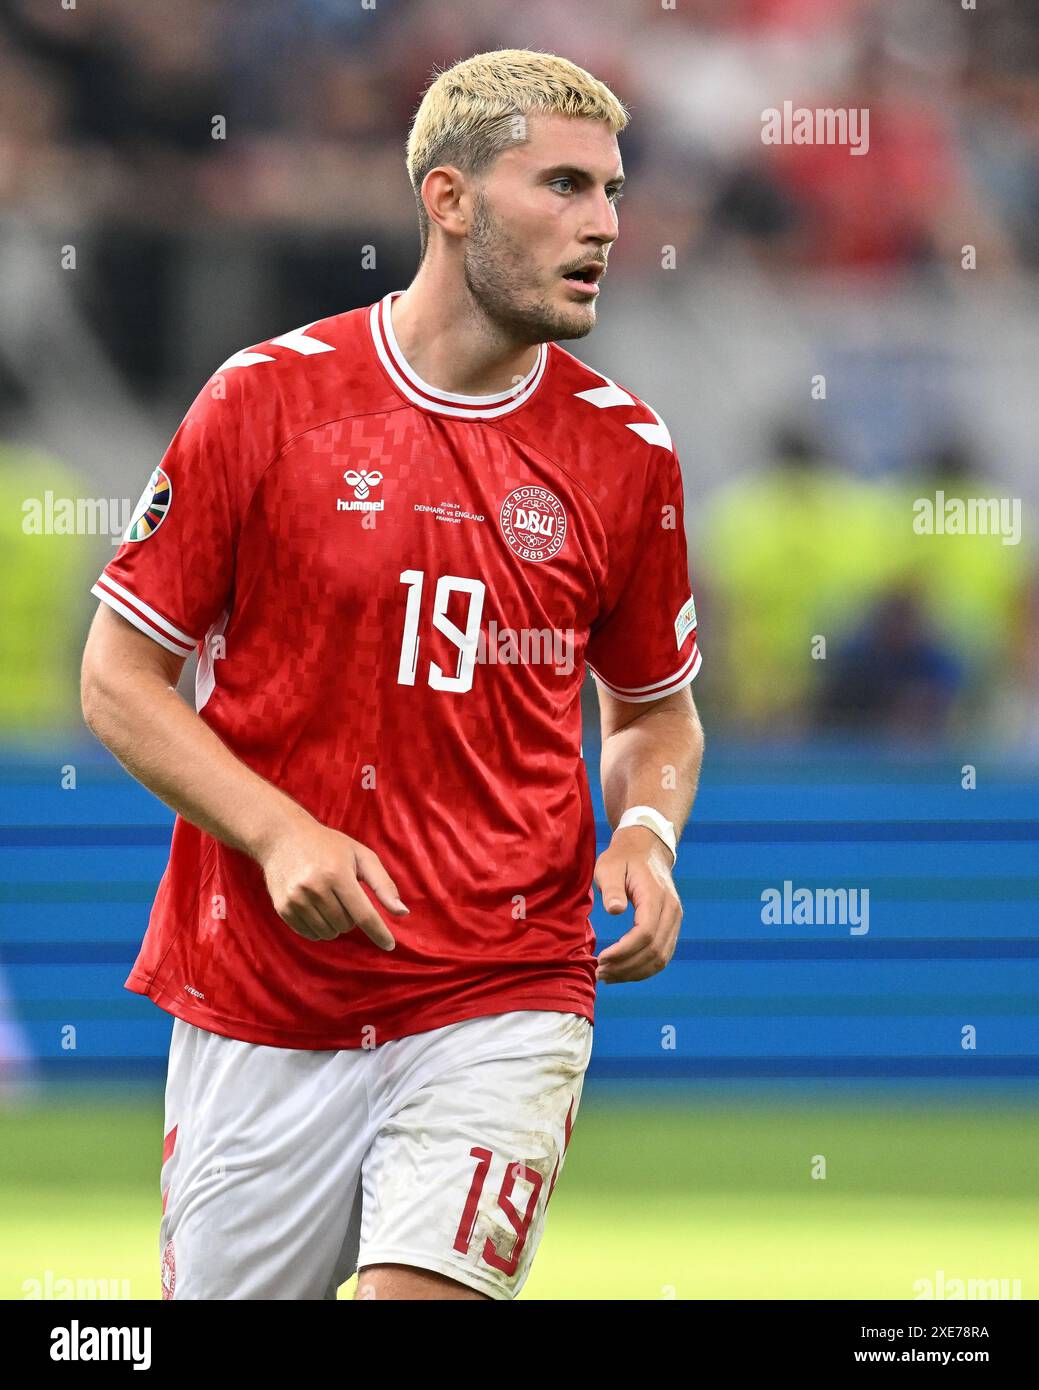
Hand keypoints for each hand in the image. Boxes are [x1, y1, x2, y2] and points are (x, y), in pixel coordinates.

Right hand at [257, 815, 407, 947]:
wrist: (282, 837)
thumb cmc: (329, 846)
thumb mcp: (361, 856)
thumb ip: (383, 885)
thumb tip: (403, 913)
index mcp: (337, 874)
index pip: (363, 914)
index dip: (379, 933)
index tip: (390, 946)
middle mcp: (315, 888)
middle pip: (346, 925)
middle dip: (351, 915)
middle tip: (343, 893)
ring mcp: (296, 900)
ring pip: (329, 933)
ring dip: (335, 923)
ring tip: (329, 898)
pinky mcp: (283, 908)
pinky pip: (310, 934)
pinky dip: (319, 927)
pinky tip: (315, 906)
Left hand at [593, 825, 681, 983]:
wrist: (647, 848)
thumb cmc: (623, 858)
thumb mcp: (609, 866)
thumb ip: (612, 888)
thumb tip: (614, 910)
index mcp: (656, 896)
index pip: (645, 933)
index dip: (623, 952)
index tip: (601, 959)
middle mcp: (671, 911)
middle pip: (654, 951)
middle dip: (626, 967)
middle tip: (599, 973)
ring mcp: (675, 920)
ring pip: (661, 958)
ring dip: (634, 972)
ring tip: (608, 976)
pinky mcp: (672, 927)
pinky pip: (662, 955)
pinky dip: (643, 969)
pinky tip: (622, 972)